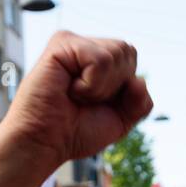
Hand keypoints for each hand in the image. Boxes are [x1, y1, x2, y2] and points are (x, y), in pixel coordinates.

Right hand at [0, 31, 152, 173]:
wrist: (45, 144)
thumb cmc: (74, 133)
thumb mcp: (120, 120)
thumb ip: (140, 102)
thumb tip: (139, 81)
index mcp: (97, 58)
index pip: (131, 59)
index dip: (123, 89)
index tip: (94, 104)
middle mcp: (84, 46)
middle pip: (128, 52)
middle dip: (114, 86)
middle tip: (84, 100)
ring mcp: (72, 42)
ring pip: (117, 54)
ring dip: (101, 87)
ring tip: (75, 95)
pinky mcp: (61, 43)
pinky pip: (101, 60)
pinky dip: (91, 85)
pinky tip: (69, 90)